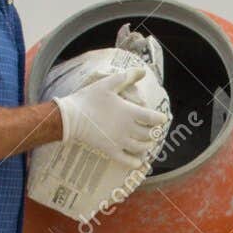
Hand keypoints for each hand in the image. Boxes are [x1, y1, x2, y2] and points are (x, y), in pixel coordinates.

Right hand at [55, 70, 169, 156]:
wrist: (70, 116)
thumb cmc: (89, 98)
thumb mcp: (108, 84)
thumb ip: (127, 77)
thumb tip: (143, 70)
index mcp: (128, 112)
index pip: (152, 118)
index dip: (160, 119)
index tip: (161, 118)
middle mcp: (127, 129)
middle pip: (149, 134)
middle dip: (154, 132)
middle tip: (154, 130)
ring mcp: (119, 141)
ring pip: (141, 148)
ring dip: (147, 146)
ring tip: (147, 142)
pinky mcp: (110, 150)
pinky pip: (126, 160)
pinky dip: (135, 162)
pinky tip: (138, 161)